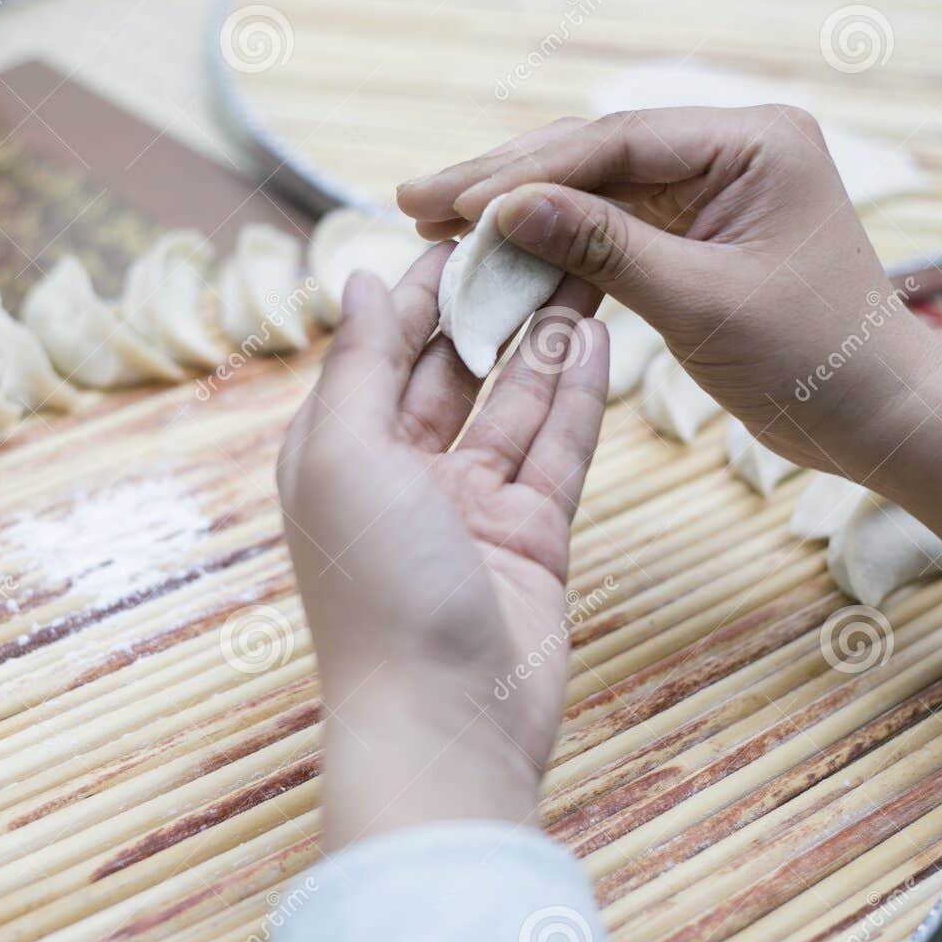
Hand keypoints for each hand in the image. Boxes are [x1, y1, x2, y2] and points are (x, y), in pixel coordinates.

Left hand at [277, 247, 608, 850]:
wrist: (445, 722)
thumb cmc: (377, 591)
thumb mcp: (345, 458)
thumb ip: (358, 366)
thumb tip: (355, 280)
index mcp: (341, 453)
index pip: (385, 347)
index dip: (424, 284)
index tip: (469, 220)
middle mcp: (405, 474)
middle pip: (455, 369)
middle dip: (494, 302)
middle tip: (544, 231)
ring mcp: (473, 508)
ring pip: (515, 404)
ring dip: (545, 338)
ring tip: (587, 265)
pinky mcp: (534, 538)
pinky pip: (560, 452)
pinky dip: (579, 398)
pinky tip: (600, 338)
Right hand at [396, 106, 941, 477]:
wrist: (876, 414)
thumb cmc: (812, 361)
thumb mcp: (701, 302)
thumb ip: (604, 248)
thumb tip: (508, 207)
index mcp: (754, 141)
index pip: (617, 144)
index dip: (526, 173)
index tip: (453, 203)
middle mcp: (734, 148)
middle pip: (596, 153)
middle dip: (505, 178)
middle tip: (414, 196)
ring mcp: (715, 186)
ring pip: (595, 186)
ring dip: (519, 206)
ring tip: (433, 218)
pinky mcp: (700, 228)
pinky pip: (612, 224)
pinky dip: (554, 240)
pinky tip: (496, 245)